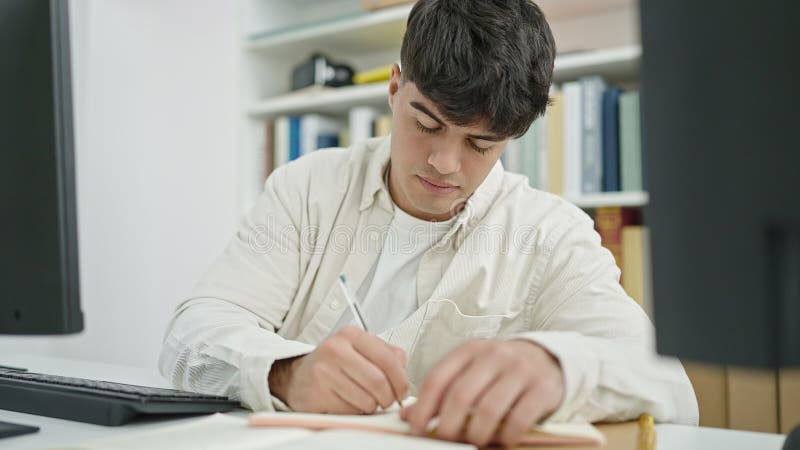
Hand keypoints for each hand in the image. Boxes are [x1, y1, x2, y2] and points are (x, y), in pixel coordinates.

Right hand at [268, 325, 407, 413]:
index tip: (402, 392)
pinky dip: (354, 412)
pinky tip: (347, 403)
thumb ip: (387, 355)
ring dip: (372, 407)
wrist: (299, 376)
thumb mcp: (360, 350)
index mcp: (351, 334)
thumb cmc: (335, 364)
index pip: (389, 359)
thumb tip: (404, 370)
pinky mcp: (316, 393)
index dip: (401, 380)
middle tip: (387, 401)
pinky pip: (349, 411)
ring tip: (364, 400)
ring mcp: (324, 371)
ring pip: (366, 399)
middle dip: (388, 398)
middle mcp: (335, 348)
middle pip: (378, 382)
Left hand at [400, 339, 563, 447]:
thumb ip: (441, 390)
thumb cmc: (501, 369)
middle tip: (445, 440)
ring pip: (489, 409)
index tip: (416, 429)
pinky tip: (502, 439)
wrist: (549, 358)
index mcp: (470, 350)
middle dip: (448, 425)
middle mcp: (494, 356)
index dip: (423, 408)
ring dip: (477, 434)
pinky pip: (519, 418)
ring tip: (474, 441)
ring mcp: (520, 370)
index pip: (438, 379)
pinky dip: (506, 435)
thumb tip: (407, 415)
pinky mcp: (542, 388)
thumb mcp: (470, 371)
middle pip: (461, 395)